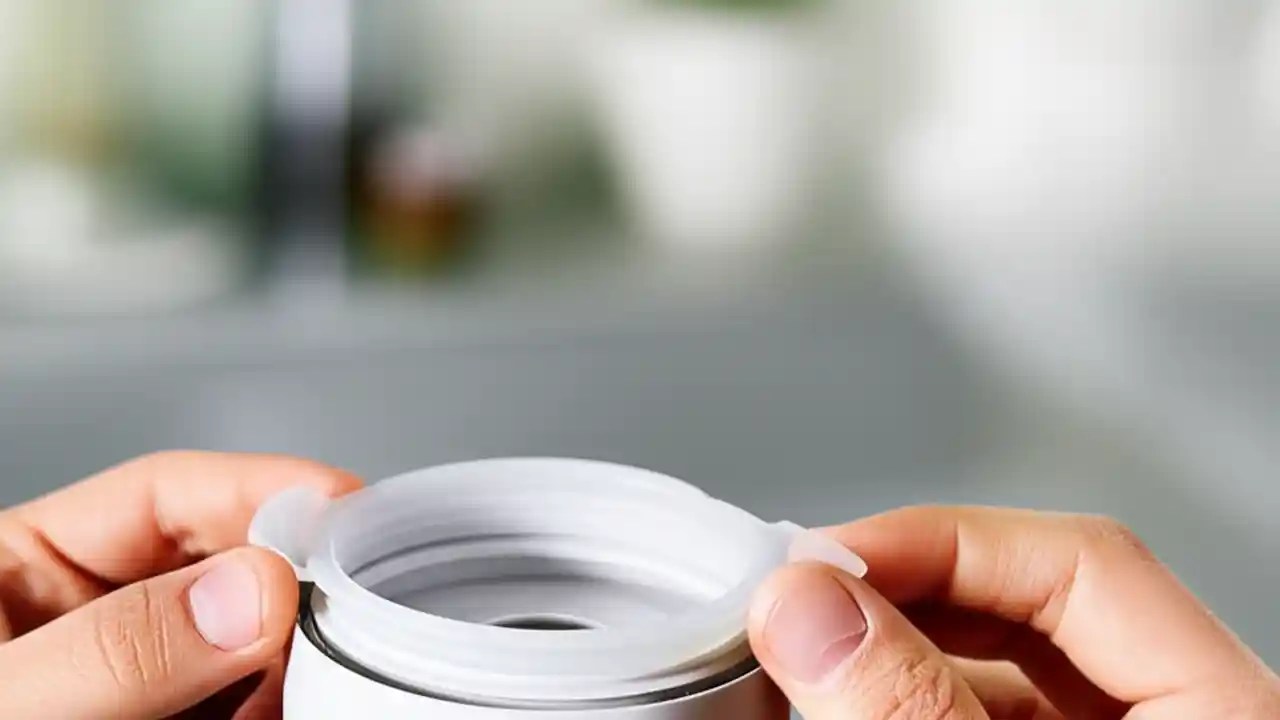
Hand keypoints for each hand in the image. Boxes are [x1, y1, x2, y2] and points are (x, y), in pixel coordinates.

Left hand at [0, 451, 361, 718]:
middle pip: (224, 569)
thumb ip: (111, 654)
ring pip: (250, 652)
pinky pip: (243, 713)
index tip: (341, 507)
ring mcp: (143, 694)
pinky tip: (295, 713)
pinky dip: (279, 713)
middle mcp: (94, 628)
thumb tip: (249, 593)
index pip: (165, 498)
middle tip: (343, 610)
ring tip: (316, 682)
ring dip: (293, 661)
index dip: (260, 487)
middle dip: (290, 582)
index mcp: (25, 573)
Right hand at [749, 507, 1279, 718]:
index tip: (823, 561)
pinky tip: (838, 701)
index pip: (1086, 560)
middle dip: (900, 593)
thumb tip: (808, 610)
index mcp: (1230, 711)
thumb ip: (918, 712)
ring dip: (888, 653)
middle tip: (794, 604)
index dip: (940, 540)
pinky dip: (902, 705)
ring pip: (994, 670)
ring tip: (798, 653)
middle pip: (1031, 607)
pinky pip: (987, 716)